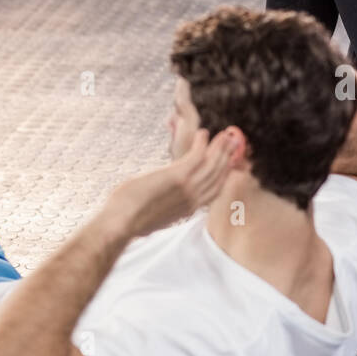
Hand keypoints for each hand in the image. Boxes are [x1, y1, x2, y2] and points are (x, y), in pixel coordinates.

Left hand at [106, 127, 240, 237]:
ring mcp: (187, 188)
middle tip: (234, 142)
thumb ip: (163, 207)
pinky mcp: (178, 177)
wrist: (122, 222)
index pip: (215, 190)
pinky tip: (204, 133)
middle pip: (218, 176)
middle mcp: (193, 199)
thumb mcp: (154, 215)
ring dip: (219, 148)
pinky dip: (202, 144)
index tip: (230, 161)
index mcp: (189, 209)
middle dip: (228, 157)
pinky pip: (197, 157)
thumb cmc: (130, 219)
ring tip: (224, 134)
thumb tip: (155, 202)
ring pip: (212, 165)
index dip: (225, 173)